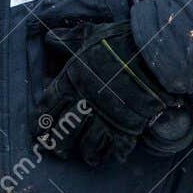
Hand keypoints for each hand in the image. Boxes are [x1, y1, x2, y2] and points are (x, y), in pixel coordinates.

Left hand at [37, 20, 188, 164]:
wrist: (151, 55)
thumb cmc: (118, 42)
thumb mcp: (88, 35)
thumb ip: (67, 39)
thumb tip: (49, 37)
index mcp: (70, 83)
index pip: (47, 109)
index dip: (41, 123)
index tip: (40, 131)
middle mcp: (83, 104)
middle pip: (63, 132)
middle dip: (58, 144)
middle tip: (58, 150)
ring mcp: (105, 118)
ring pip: (87, 145)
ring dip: (85, 152)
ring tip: (85, 156)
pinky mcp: (126, 127)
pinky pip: (115, 149)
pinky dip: (111, 155)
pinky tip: (109, 157)